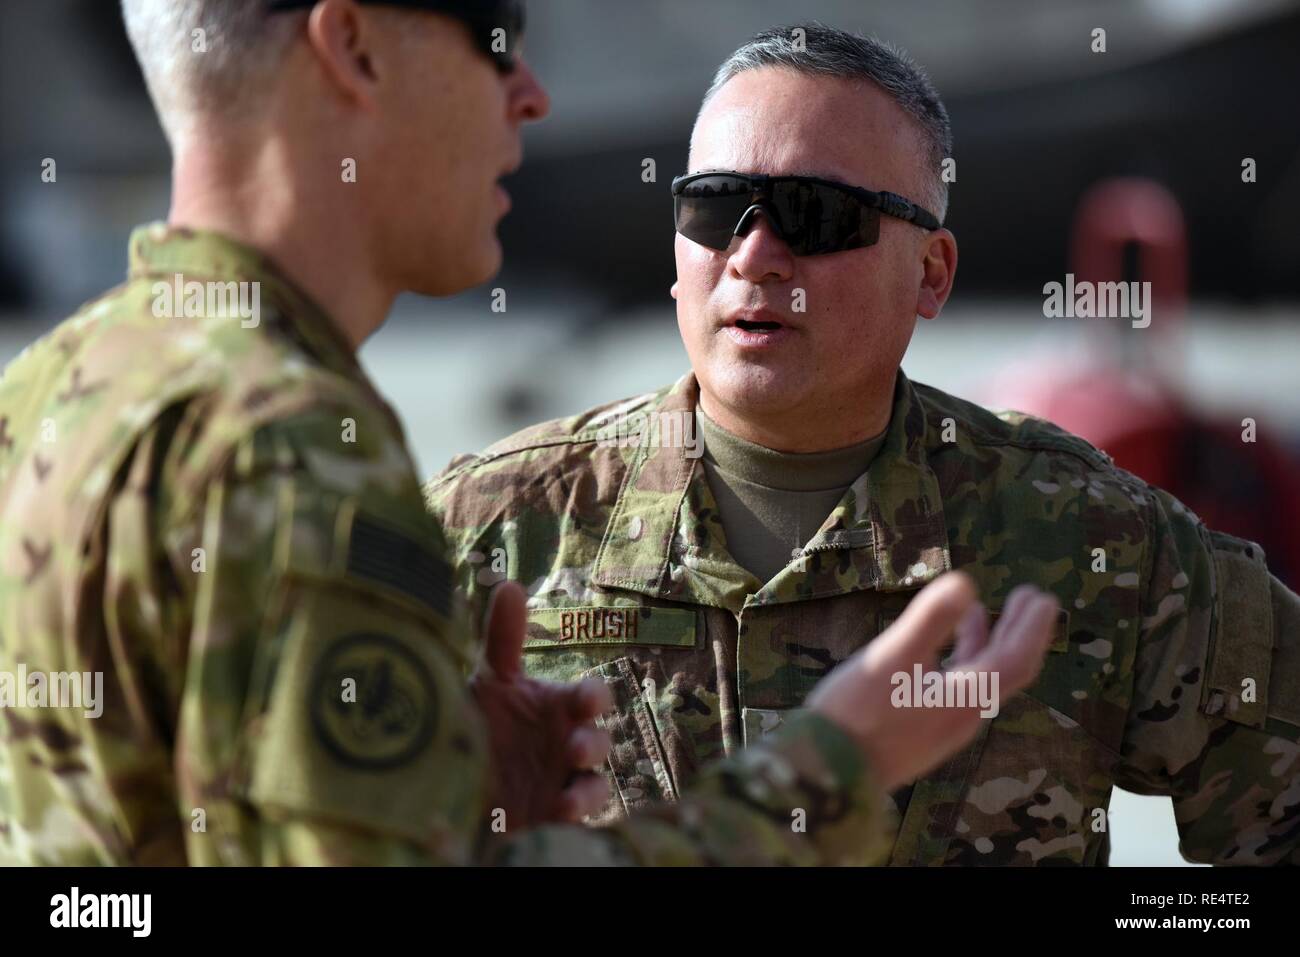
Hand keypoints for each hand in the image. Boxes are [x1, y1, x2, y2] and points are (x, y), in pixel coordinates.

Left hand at [470, 581, 613, 828]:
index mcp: (556, 707)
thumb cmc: (483, 719)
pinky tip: (560, 810)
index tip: (585, 702)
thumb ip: (504, 640)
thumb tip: (511, 584)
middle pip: (599, 741)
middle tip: (574, 748)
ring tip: (570, 797)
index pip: (590, 698)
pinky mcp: (551, 810)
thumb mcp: (489, 682)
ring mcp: (563, 778)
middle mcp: (566, 740)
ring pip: (596, 783)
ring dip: (590, 787)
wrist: (457, 775)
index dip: (594, 698)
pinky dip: (574, 812)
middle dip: (593, 744)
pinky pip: (577, 813)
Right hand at [807, 571, 1058, 790]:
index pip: (1015, 658)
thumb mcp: (893, 657)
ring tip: (983, 610)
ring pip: (980, 679)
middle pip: (1005, 670)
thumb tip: (966, 581)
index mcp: (965, 696)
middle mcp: (964, 714)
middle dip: (1019, 631)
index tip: (1042, 597)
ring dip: (988, 643)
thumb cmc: (859, 713)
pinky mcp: (922, 731)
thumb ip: (930, 619)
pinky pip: (956, 689)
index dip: (1032, 627)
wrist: (828, 774)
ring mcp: (943, 726)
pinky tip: (936, 649)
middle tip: (1031, 597)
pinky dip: (959, 659)